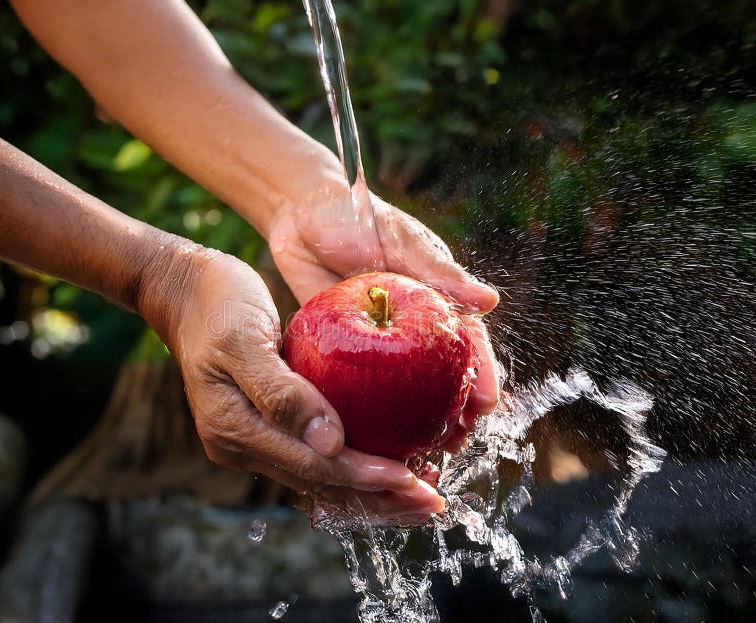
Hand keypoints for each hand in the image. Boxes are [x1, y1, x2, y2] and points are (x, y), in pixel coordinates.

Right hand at [140, 245, 444, 523]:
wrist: (186, 292)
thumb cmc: (216, 305)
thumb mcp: (244, 340)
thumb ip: (283, 394)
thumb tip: (331, 444)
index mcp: (234, 431)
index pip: (311, 468)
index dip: (364, 477)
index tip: (413, 480)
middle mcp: (244, 446)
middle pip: (321, 487)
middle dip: (378, 500)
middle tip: (433, 504)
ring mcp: (255, 439)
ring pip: (323, 480)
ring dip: (372, 491)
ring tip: (423, 493)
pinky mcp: (269, 427)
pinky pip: (318, 457)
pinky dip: (356, 466)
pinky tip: (391, 462)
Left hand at [269, 184, 499, 449]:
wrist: (298, 214)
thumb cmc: (354, 216)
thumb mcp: (397, 241)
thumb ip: (438, 272)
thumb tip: (490, 302)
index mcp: (434, 300)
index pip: (466, 341)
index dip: (481, 373)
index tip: (488, 405)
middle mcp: (410, 327)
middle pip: (439, 376)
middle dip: (452, 410)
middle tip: (457, 441)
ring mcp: (377, 343)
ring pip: (402, 390)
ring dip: (414, 420)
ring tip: (423, 452)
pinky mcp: (343, 350)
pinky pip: (358, 386)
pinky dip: (369, 412)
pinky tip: (370, 439)